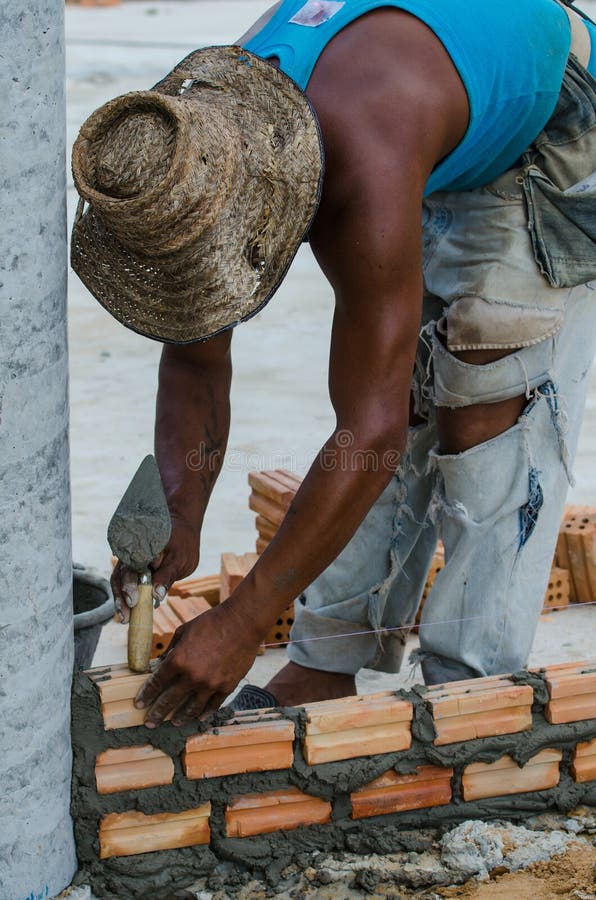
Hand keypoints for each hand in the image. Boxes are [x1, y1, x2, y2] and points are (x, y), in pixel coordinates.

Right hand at [111, 515, 199, 622]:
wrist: (180, 528)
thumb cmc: (183, 543)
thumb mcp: (181, 559)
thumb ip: (167, 575)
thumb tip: (157, 595)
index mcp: (143, 547)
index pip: (133, 567)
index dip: (130, 585)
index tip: (133, 601)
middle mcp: (132, 552)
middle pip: (121, 575)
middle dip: (123, 596)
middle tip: (126, 615)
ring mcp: (129, 559)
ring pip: (119, 580)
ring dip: (120, 599)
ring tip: (124, 619)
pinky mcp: (131, 567)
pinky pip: (123, 582)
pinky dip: (123, 596)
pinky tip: (126, 613)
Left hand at [133, 601, 263, 725]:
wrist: (242, 622)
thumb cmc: (212, 622)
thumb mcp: (184, 630)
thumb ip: (171, 649)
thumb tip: (161, 663)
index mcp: (179, 660)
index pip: (157, 683)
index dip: (146, 695)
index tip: (139, 704)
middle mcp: (192, 676)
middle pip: (170, 701)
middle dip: (157, 713)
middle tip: (150, 722)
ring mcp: (211, 684)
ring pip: (192, 709)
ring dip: (180, 718)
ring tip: (173, 723)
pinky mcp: (227, 686)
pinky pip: (213, 705)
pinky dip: (205, 713)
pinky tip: (199, 717)